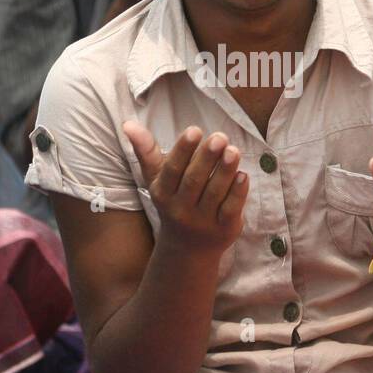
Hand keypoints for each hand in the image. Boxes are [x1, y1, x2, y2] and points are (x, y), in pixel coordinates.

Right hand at [122, 122, 248, 253]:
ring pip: (214, 193)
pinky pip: (231, 209)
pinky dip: (237, 192)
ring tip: (233, 150)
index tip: (195, 130)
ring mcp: (203, 221)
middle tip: (219, 136)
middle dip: (206, 158)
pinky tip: (243, 174)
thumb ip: (147, 151)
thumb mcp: (157, 180)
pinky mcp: (224, 229)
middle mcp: (181, 209)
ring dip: (224, 171)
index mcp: (163, 193)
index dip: (183, 150)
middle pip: (194, 181)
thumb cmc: (173, 202)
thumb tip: (129, 123)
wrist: (187, 249)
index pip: (172, 170)